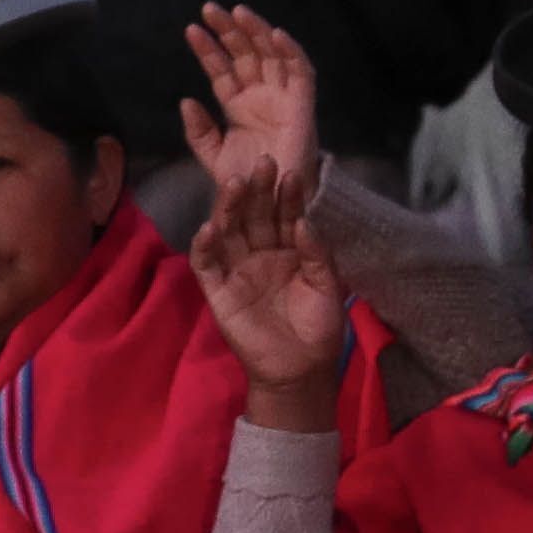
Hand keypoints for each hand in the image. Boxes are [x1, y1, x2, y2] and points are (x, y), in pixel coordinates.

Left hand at [176, 1, 319, 203]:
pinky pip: (301, 73)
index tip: (190, 30)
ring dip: (256, 31)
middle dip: (229, 30)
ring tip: (237, 12)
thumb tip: (186, 101)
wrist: (273, 206)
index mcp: (238, 105)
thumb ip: (199, 131)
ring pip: (270, 55)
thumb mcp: (213, 157)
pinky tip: (275, 34)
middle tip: (209, 8)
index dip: (208, 49)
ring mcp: (282, 98)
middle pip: (244, 54)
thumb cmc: (246, 183)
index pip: (221, 69)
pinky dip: (291, 52)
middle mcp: (260, 95)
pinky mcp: (303, 106)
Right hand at [189, 163, 344, 427]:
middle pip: (254, 216)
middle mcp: (259, 253)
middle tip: (262, 163)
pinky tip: (207, 228)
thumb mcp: (328, 285)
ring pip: (228, 232)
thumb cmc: (318, 326)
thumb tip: (302, 220)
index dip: (287, 196)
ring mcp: (237, 270)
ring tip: (234, 184)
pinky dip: (204, 247)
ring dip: (229, 208)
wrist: (302, 369)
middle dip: (257, 191)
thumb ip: (316, 252)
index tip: (292, 173)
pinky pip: (207, 265)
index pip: (284, 215)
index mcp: (287, 249)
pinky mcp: (218, 292)